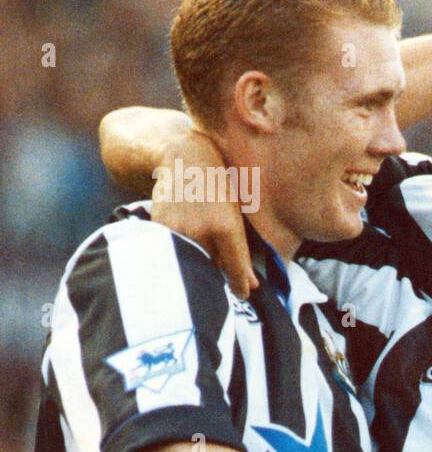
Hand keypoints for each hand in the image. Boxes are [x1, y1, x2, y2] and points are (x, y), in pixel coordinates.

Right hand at [151, 129, 258, 297]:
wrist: (187, 157)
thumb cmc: (222, 183)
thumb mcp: (238, 213)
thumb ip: (242, 250)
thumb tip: (252, 286)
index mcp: (225, 227)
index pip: (234, 269)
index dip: (241, 285)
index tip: (245, 294)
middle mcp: (200, 231)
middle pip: (213, 268)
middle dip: (220, 271)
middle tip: (226, 268)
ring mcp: (177, 229)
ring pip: (193, 260)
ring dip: (201, 259)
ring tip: (206, 241)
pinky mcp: (159, 226)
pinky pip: (174, 248)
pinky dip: (182, 248)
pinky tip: (189, 234)